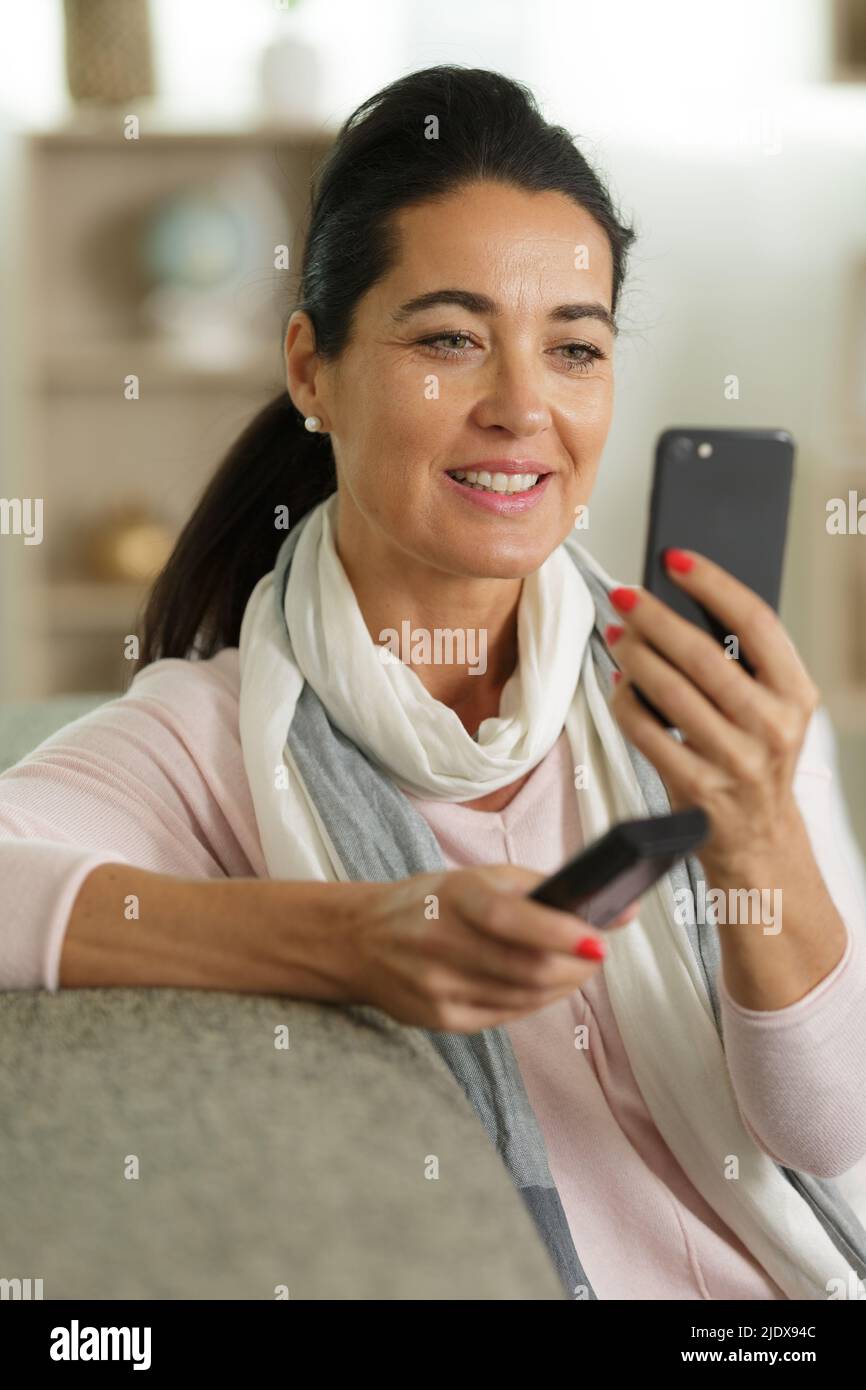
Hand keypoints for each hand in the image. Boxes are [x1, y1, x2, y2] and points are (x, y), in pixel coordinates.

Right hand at [341, 865, 637, 1033]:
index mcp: (452, 897)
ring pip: (526, 996)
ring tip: (575, 965)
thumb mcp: (475, 879)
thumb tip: (615, 908)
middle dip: (577, 964)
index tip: (599, 938)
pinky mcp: (441, 1020)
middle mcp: (440, 944)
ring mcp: (439, 988)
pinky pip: (507, 1014)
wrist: (357, 941)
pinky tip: (541, 984)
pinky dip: (535, 999)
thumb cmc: (429, 903)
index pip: (512, 918)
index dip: (560, 932)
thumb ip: (539, 889)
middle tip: (596, 951)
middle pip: (530, 968)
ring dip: (563, 983)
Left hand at [605, 547, 820, 885]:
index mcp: (796, 695)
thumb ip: (743, 664)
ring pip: (670, 692)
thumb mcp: (772, 709)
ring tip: (617, 634)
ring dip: (635, 655)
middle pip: (703, 654)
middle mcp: (773, 727)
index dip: (713, 583)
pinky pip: (647, 732)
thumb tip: (681, 603)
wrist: (759, 840)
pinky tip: (620, 684)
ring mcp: (736, 762)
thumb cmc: (756, 759)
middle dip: (656, 617)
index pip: (756, 622)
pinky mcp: (698, 788)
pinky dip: (626, 703)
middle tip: (625, 594)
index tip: (675, 558)